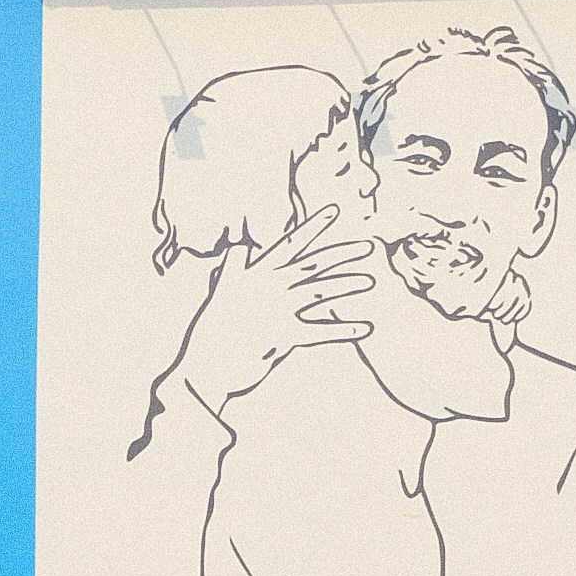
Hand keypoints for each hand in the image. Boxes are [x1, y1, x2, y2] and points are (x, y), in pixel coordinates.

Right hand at [175, 200, 376, 413]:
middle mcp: (271, 286)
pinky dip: (345, 330)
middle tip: (369, 246)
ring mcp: (279, 310)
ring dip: (347, 285)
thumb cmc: (214, 329)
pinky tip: (366, 328)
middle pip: (314, 263)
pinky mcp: (285, 336)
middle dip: (343, 253)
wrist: (205, 365)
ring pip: (321, 291)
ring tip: (370, 281)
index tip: (334, 210)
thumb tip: (239, 246)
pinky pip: (322, 331)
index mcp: (258, 272)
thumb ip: (236, 266)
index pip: (292, 242)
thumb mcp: (222, 290)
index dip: (314, 225)